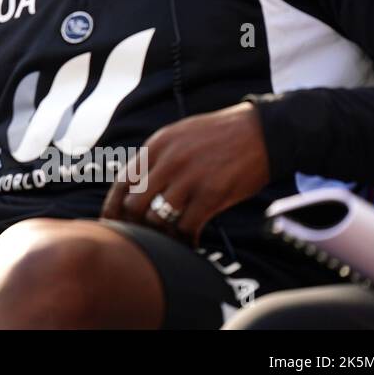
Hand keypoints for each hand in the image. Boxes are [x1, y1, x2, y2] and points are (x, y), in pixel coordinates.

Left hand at [101, 101, 270, 244]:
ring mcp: (189, 178)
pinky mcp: (212, 194)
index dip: (113, 207)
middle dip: (135, 225)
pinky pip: (187, 227)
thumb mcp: (178, 136)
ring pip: (157, 219)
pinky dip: (185, 240)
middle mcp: (168, 162)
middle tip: (144, 236)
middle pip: (134, 204)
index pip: (122, 182)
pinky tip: (190, 242)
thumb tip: (135, 186)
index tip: (112, 224)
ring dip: (161, 234)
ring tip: (168, 240)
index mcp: (156, 146)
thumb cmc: (218, 137)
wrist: (261, 132)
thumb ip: (156, 159)